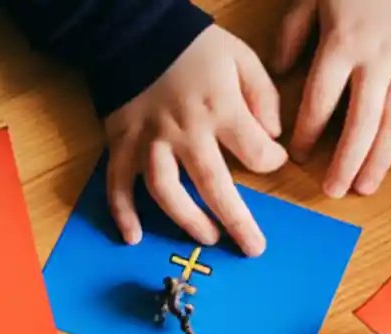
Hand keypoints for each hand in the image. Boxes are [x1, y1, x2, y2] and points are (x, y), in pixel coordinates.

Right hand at [105, 25, 287, 255]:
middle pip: (214, 185)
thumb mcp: (241, 57)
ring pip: (166, 191)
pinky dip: (122, 212)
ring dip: (187, 220)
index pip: (257, 153)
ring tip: (207, 237)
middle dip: (237, 221)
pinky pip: (117, 183)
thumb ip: (263, 96)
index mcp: (220, 108)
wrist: (133, 28)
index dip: (272, 161)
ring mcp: (149, 139)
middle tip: (253, 248)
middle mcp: (184, 130)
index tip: (272, 160)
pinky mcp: (121, 142)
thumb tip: (273, 135)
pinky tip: (132, 236)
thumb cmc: (193, 45)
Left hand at [275, 0, 390, 197]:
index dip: (307, 132)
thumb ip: (294, 31)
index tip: (298, 156)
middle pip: (360, 122)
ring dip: (381, 160)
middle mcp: (377, 59)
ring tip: (366, 186)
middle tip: (334, 190)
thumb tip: (280, 71)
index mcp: (343, 43)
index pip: (320, 99)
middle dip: (345, 161)